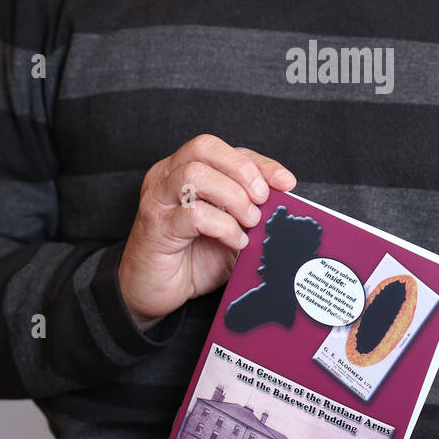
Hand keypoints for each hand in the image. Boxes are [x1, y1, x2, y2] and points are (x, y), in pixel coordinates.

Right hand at [118, 133, 295, 330]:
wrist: (152, 292)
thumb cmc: (190, 258)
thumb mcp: (229, 229)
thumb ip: (248, 211)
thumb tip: (283, 203)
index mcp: (184, 169)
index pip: (224, 150)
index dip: (259, 162)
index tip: (285, 182)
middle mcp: (166, 177)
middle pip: (204, 147)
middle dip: (243, 170)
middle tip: (262, 199)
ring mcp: (158, 200)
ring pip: (195, 173)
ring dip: (233, 196)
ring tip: (249, 221)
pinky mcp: (156, 227)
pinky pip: (193, 214)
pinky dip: (223, 225)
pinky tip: (235, 239)